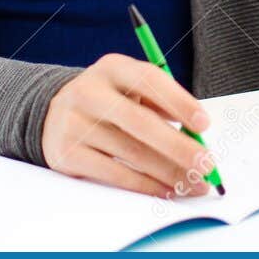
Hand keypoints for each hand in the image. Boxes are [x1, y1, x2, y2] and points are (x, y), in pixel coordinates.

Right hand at [41, 53, 216, 197]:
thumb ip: (161, 103)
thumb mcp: (130, 88)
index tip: (204, 124)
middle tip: (206, 165)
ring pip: (131, 154)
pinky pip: (115, 174)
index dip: (179, 102)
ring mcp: (75, 124)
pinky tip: (167, 190)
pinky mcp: (67, 155)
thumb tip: (197, 135)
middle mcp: (89, 92)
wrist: (52, 114)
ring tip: (195, 183)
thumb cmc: (109, 101)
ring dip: (169, 172)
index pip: (150, 80)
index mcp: (112, 68)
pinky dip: (146, 185)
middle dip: (179, 147)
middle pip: (141, 122)